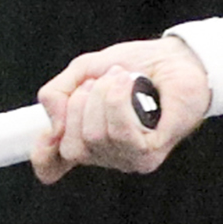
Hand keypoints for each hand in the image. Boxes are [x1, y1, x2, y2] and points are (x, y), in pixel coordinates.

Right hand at [31, 35, 211, 183]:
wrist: (179, 57)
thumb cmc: (137, 65)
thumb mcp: (86, 70)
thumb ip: (57, 92)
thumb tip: (52, 122)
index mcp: (87, 138)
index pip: (53, 166)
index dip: (43, 154)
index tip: (49, 131)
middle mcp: (105, 154)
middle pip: (72, 147)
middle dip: (80, 105)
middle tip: (102, 81)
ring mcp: (127, 158)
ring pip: (95, 137)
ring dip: (104, 97)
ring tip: (121, 78)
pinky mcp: (150, 154)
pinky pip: (121, 134)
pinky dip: (120, 102)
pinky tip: (130, 85)